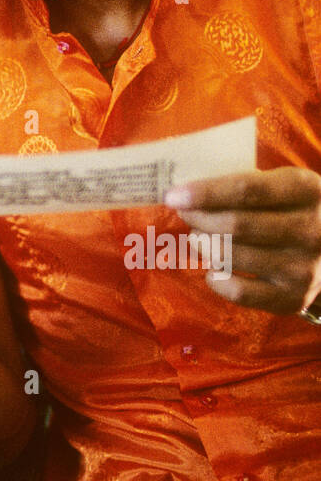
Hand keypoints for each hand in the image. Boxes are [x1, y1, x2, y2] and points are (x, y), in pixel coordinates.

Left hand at [165, 166, 320, 314]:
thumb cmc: (294, 208)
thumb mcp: (284, 184)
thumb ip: (247, 183)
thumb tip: (187, 189)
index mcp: (306, 190)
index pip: (247, 190)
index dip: (206, 192)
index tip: (173, 195)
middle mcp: (311, 229)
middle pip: (237, 224)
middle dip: (199, 218)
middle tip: (185, 214)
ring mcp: (304, 267)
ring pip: (233, 256)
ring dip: (204, 245)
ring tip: (198, 237)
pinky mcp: (294, 297)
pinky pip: (240, 292)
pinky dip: (216, 279)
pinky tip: (213, 269)